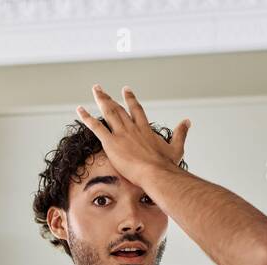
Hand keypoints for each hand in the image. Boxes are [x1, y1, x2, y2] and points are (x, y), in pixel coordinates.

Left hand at [75, 85, 189, 186]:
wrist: (157, 173)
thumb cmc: (166, 166)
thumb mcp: (176, 148)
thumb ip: (181, 133)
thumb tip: (188, 121)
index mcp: (145, 128)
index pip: (136, 110)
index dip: (130, 99)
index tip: (125, 90)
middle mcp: (132, 127)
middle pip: (118, 108)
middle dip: (109, 98)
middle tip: (101, 89)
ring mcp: (121, 133)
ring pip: (108, 112)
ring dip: (100, 100)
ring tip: (94, 90)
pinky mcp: (111, 142)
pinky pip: (96, 127)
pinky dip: (87, 117)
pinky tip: (79, 110)